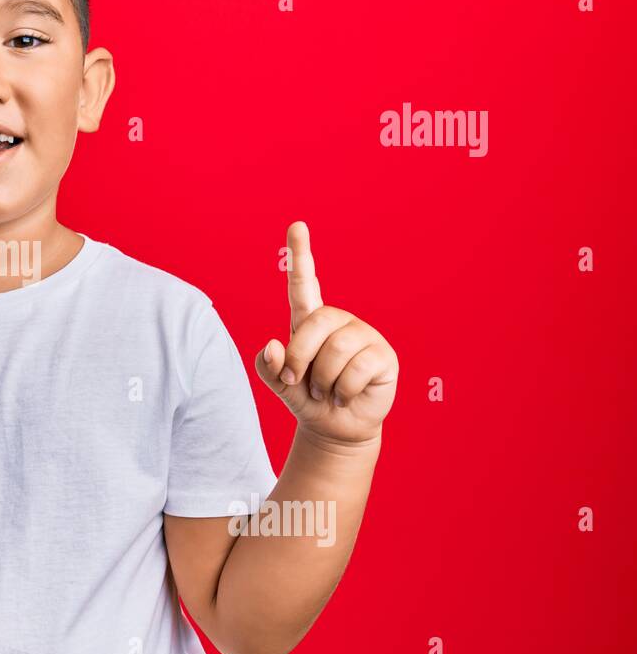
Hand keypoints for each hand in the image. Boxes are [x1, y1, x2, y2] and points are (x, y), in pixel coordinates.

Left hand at [255, 221, 398, 446]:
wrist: (335, 427)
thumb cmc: (307, 397)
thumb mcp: (280, 384)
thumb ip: (269, 367)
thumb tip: (274, 344)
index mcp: (309, 321)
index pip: (303, 284)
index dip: (301, 255)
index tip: (297, 226)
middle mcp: (337, 322)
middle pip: (315, 324)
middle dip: (299, 359)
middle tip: (299, 382)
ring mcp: (363, 336)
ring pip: (335, 351)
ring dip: (322, 381)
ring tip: (326, 391)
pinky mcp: (383, 355)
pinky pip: (356, 369)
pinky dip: (343, 391)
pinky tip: (346, 395)